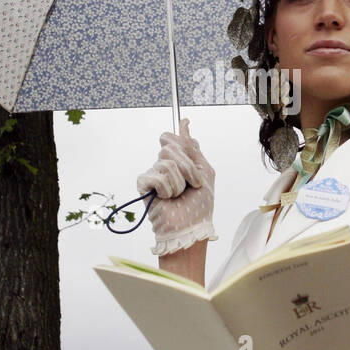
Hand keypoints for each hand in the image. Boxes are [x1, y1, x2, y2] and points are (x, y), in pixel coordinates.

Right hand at [135, 117, 217, 256]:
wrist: (190, 228)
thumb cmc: (199, 206)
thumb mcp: (205, 173)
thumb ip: (194, 150)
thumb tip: (185, 124)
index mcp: (180, 164)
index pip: (174, 140)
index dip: (179, 132)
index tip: (185, 121)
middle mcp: (165, 167)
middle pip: (170, 148)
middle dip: (188, 167)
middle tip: (193, 184)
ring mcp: (153, 175)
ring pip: (166, 162)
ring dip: (180, 181)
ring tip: (180, 195)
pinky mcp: (144, 185)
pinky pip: (155, 175)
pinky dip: (167, 188)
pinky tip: (167, 198)